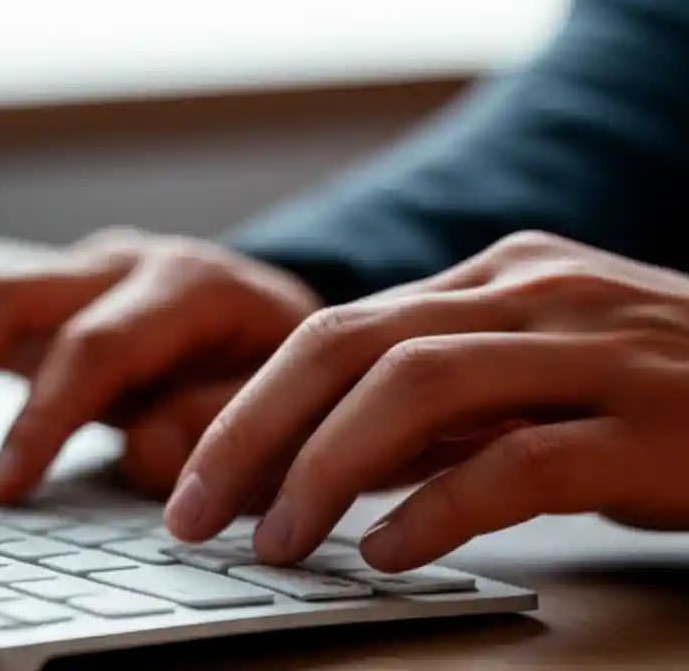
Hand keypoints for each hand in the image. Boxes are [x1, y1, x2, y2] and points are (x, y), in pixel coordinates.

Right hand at [0, 228, 320, 502]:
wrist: (280, 322)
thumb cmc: (284, 375)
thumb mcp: (286, 405)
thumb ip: (226, 426)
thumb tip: (145, 444)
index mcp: (188, 286)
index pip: (91, 347)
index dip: (37, 423)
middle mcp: (120, 263)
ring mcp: (74, 271)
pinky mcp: (43, 293)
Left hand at [166, 231, 688, 571]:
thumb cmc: (663, 400)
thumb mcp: (538, 385)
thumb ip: (441, 414)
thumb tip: (325, 467)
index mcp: (493, 281)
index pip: (333, 332)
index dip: (250, 405)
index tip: (196, 477)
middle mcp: (530, 295)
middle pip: (347, 344)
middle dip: (252, 430)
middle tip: (194, 512)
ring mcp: (593, 349)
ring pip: (416, 387)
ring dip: (324, 468)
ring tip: (274, 539)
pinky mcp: (651, 422)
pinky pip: (521, 461)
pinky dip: (439, 507)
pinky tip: (388, 555)